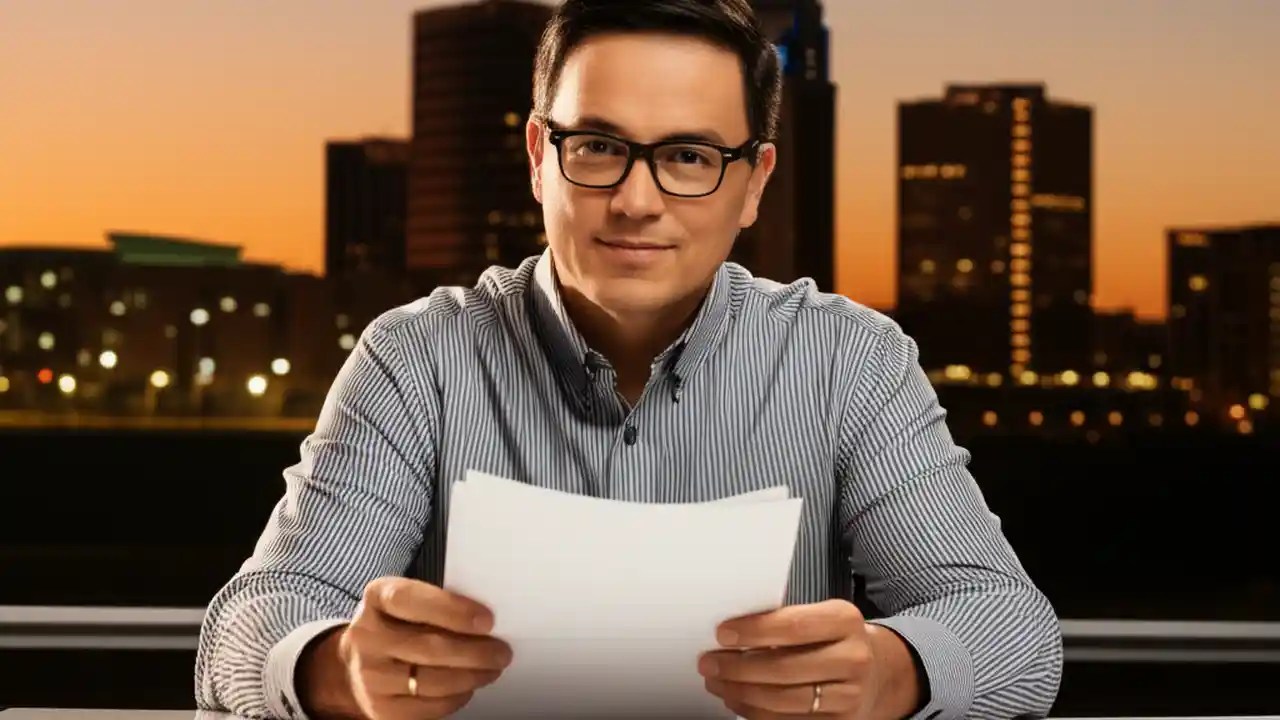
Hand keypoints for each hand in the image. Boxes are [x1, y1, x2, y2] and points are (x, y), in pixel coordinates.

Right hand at [299, 576, 512, 719]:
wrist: (359, 662)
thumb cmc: (398, 624)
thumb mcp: (409, 601)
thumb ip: (440, 603)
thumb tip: (487, 622)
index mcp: (377, 598)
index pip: (410, 600)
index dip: (451, 610)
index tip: (487, 620)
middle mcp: (367, 637)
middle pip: (428, 647)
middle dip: (475, 651)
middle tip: (501, 651)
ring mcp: (371, 676)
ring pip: (432, 681)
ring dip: (471, 676)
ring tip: (492, 668)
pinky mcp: (381, 709)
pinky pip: (429, 707)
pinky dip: (457, 698)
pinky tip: (469, 686)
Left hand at [697, 599, 919, 719]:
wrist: (877, 671)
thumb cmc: (835, 638)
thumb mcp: (821, 617)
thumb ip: (785, 620)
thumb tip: (730, 632)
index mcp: (845, 620)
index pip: (794, 625)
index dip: (754, 631)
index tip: (722, 634)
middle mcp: (853, 657)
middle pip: (785, 668)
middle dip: (738, 667)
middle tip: (709, 663)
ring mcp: (850, 695)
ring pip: (784, 701)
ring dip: (742, 693)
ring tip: (718, 683)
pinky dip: (756, 713)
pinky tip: (738, 701)